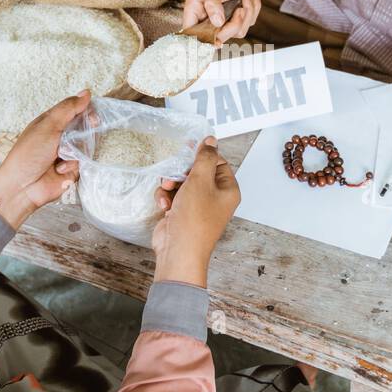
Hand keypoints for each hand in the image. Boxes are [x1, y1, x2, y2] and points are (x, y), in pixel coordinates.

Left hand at [0, 90, 90, 228]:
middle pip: (85, 127)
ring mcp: (68, 153)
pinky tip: (60, 169)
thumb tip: (86, 93)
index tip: (91, 115)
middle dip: (83, 132)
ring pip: (87, 145)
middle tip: (75, 137)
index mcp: (53, 122)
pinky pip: (84, 162)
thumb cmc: (28, 153)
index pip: (76, 110)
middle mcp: (61, 136)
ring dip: (75, 151)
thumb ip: (68, 108)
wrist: (22, 186)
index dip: (86, 111)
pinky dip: (73, 165)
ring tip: (60, 156)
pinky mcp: (73, 169)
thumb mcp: (48, 125)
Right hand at [151, 137, 239, 286]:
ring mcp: (198, 207)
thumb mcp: (200, 181)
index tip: (187, 148)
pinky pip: (173, 196)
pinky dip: (166, 198)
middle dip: (181, 172)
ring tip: (167, 191)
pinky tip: (164, 206)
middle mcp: (215, 198)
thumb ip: (204, 157)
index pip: (218, 162)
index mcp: (227, 190)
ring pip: (182, 183)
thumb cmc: (194, 219)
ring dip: (170, 185)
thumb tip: (211, 140)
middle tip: (173, 175)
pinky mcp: (182, 213)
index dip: (202, 155)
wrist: (178, 251)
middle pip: (197, 172)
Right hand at [181, 0, 260, 44]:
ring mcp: (222, 22)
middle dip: (235, 24)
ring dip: (247, 14)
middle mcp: (206, 19)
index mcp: (195, 10)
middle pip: (219, 37)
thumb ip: (213, 2)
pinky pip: (247, 24)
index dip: (202, 41)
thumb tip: (217, 22)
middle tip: (241, 8)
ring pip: (237, 32)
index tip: (217, 42)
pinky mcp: (236, 21)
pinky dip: (253, 9)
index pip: (192, 33)